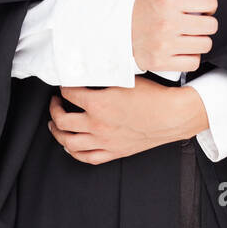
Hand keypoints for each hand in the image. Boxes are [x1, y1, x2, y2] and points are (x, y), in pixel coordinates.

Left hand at [47, 83, 207, 164]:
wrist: (172, 116)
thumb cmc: (155, 96)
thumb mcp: (128, 79)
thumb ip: (107, 77)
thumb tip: (94, 70)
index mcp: (99, 103)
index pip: (69, 94)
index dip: (63, 87)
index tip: (64, 85)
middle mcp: (97, 124)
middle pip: (62, 120)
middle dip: (54, 110)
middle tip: (55, 103)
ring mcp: (104, 141)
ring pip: (68, 142)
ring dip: (57, 132)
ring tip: (55, 126)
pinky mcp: (113, 152)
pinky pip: (85, 157)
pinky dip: (74, 152)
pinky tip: (72, 146)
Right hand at [131, 0, 218, 72]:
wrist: (114, 30)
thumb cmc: (137, 11)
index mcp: (169, 2)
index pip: (208, 2)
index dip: (210, 5)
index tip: (205, 8)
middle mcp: (168, 23)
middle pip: (210, 25)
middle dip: (207, 23)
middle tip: (198, 23)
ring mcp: (165, 45)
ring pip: (205, 45)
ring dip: (200, 41)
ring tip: (190, 38)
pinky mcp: (161, 62)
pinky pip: (193, 62)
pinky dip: (191, 58)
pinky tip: (183, 51)